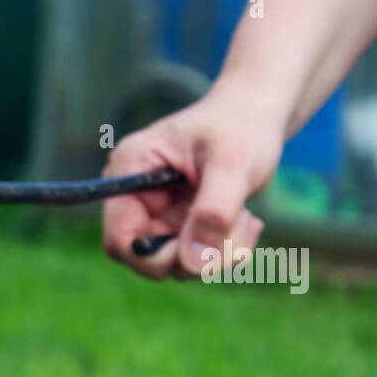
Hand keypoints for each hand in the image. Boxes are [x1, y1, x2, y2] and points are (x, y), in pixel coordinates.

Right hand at [102, 87, 284, 278]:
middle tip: (238, 227)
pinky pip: (193, 258)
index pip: (120, 239)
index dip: (154, 257)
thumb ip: (213, 211)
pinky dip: (224, 250)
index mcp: (129, 171)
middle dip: (195, 256)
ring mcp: (154, 214)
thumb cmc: (241, 126)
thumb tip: (193, 263)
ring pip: (174, 263)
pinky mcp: (176, 225)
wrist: (256, 114)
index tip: (199, 252)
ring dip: (217, 253)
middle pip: (145, 258)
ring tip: (246, 217)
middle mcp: (132, 196)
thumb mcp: (233, 162)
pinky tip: (245, 221)